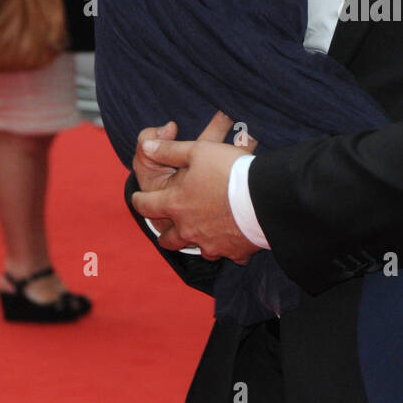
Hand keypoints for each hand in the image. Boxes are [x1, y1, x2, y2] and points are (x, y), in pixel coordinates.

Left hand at [131, 111, 258, 262]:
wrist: (264, 197)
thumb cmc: (229, 171)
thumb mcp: (198, 151)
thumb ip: (169, 150)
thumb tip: (146, 147)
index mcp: (175, 203)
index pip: (146, 205)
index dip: (138, 200)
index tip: (138, 198)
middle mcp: (188, 228)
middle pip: (167, 239)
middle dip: (164, 233)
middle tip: (166, 226)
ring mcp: (210, 243)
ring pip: (196, 248)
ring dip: (195, 241)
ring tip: (199, 234)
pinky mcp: (233, 251)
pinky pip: (227, 254)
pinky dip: (227, 248)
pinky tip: (232, 242)